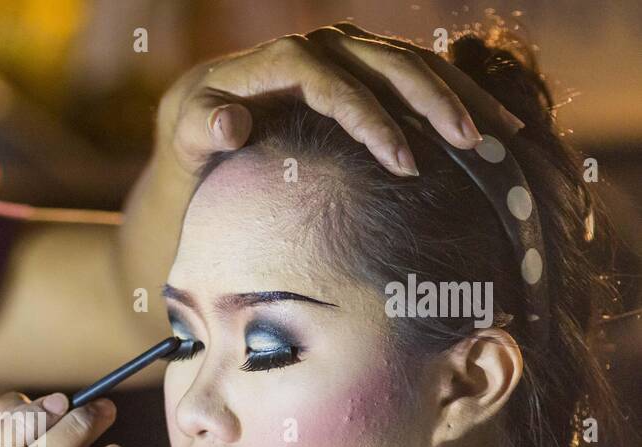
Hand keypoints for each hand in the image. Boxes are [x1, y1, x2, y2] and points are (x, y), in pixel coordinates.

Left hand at [156, 22, 524, 179]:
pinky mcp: (365, 62)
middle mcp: (320, 44)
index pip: (332, 84)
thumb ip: (200, 128)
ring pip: (414, 62)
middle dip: (433, 102)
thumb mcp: (186, 133)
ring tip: (500, 137)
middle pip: (387, 64)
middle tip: (471, 145)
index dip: (370, 120)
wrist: (206, 111)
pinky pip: (418, 71)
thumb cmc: (196, 130)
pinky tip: (493, 126)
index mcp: (279, 61)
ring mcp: (347, 49)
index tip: (401, 161)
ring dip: (460, 96)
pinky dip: (457, 95)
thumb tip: (227, 122)